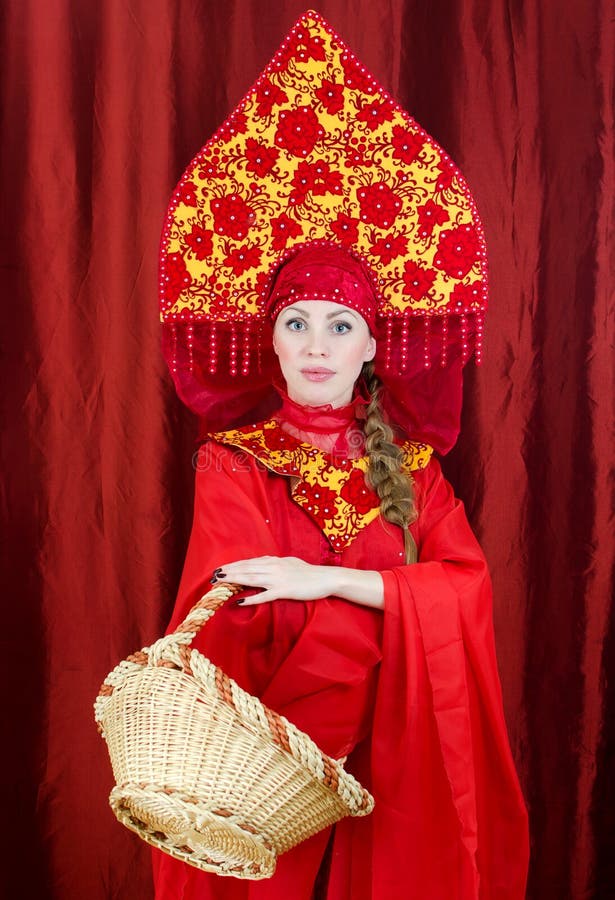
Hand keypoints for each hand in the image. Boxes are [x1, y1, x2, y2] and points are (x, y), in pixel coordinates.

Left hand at [212, 556, 336, 604]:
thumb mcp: (290, 563)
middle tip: (213, 576)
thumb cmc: (309, 573)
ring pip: (251, 578)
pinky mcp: (284, 591)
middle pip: (246, 569)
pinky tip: (240, 601)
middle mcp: (273, 567)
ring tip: (220, 583)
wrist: (326, 578)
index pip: (249, 562)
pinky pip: (265, 595)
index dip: (233, 566)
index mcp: (274, 561)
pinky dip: (251, 598)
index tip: (220, 569)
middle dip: (228, 572)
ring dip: (234, 580)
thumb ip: (275, 563)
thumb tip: (263, 562)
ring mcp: (278, 579)